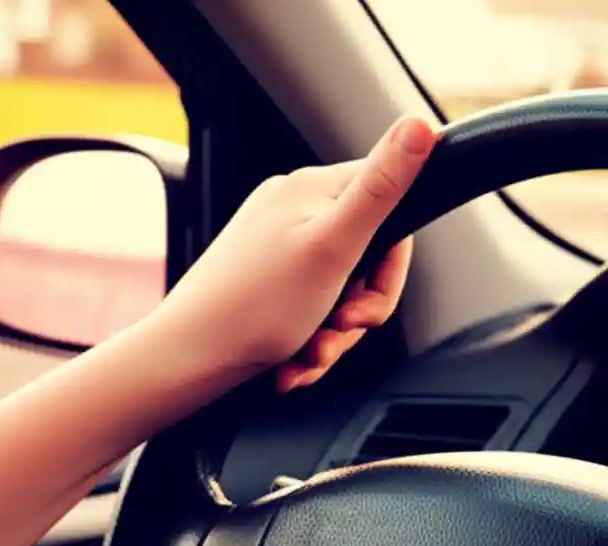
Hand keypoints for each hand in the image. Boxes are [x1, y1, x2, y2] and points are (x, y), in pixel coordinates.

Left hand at [151, 116, 436, 391]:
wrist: (188, 359)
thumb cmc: (255, 307)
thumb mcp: (335, 246)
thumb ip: (383, 186)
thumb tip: (419, 125)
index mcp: (312, 189)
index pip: (392, 205)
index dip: (392, 262)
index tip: (371, 294)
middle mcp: (294, 208)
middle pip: (369, 257)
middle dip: (361, 309)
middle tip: (340, 328)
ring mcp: (278, 245)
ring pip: (344, 290)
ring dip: (336, 334)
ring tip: (311, 352)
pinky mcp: (267, 279)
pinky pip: (314, 307)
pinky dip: (313, 340)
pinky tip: (296, 359)